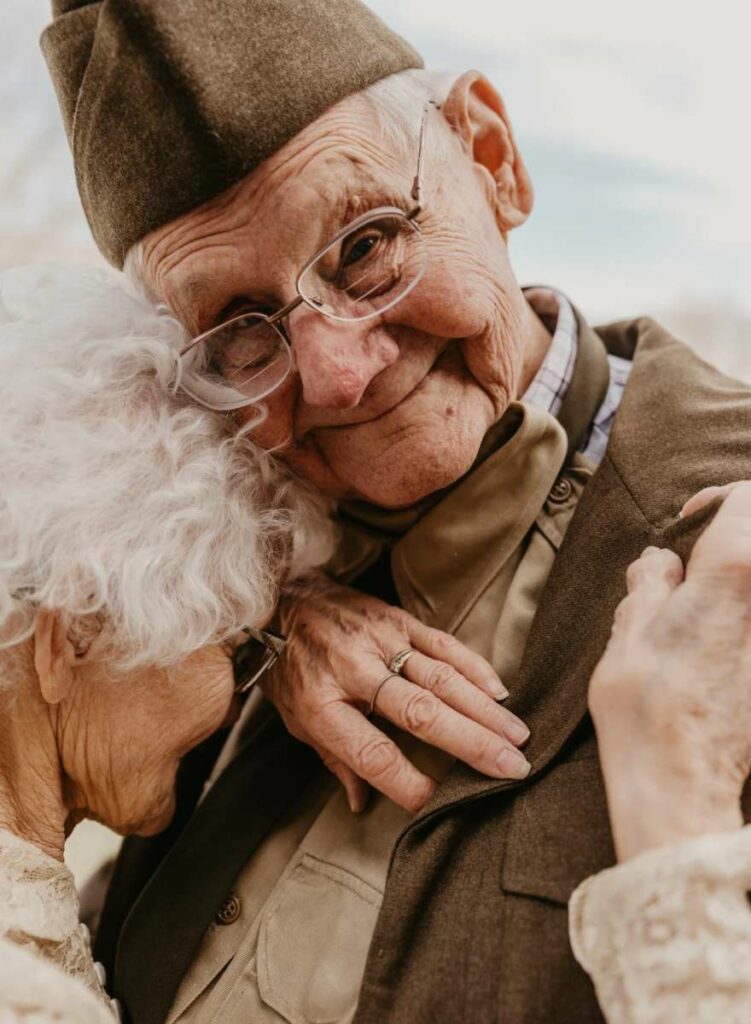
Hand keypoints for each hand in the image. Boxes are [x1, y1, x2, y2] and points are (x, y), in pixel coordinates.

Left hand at [262, 578, 530, 812]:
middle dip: (470, 743)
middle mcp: (353, 670)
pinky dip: (474, 668)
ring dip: (483, 709)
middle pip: (420, 712)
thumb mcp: (298, 720)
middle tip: (511, 768)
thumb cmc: (290, 668)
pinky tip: (499, 693)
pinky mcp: (396, 617)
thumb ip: (335, 760)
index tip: (438, 804)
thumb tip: (363, 806)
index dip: (407, 783)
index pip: (372, 752)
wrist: (282, 598)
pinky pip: (442, 643)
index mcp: (323, 705)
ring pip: (440, 676)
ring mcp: (378, 639)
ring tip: (517, 736)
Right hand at [589, 482, 750, 860]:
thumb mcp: (629, 628)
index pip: (746, 499)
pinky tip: (717, 650)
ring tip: (700, 614)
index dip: (715, 502)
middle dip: (730, 545)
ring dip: (734, 589)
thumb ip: (652, 581)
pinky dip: (739, 622)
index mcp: (733, 571)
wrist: (681, 781)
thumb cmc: (645, 707)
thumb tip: (663, 565)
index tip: (690, 525)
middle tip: (694, 570)